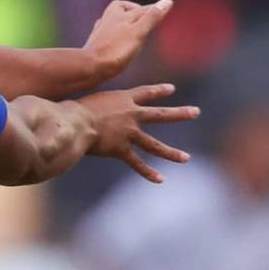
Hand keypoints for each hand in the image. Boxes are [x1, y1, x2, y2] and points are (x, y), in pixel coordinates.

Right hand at [79, 83, 199, 182]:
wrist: (75, 121)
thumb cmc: (72, 108)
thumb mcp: (86, 98)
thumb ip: (93, 103)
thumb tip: (82, 103)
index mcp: (122, 99)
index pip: (145, 93)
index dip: (159, 91)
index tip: (171, 89)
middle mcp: (131, 114)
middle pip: (161, 114)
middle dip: (180, 113)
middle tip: (196, 112)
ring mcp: (129, 133)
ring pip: (155, 145)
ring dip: (171, 153)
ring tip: (187, 158)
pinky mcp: (122, 149)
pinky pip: (137, 163)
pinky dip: (148, 173)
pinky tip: (161, 179)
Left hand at [83, 0, 173, 81]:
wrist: (90, 67)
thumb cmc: (116, 51)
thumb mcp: (138, 33)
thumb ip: (151, 17)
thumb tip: (166, 2)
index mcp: (120, 14)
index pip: (143, 9)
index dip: (155, 9)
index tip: (167, 5)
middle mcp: (109, 18)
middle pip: (123, 8)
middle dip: (134, 9)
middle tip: (144, 13)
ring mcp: (100, 30)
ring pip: (112, 17)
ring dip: (121, 18)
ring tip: (129, 24)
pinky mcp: (94, 42)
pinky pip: (104, 31)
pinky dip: (111, 30)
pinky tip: (113, 37)